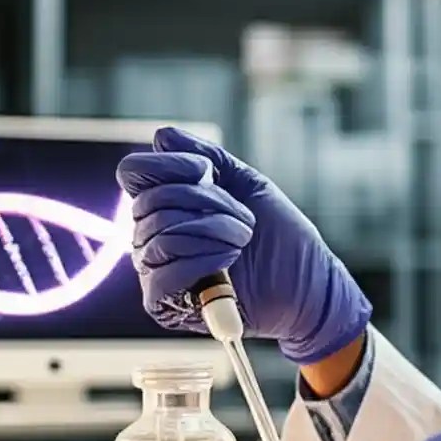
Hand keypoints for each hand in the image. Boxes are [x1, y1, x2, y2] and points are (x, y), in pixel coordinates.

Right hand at [115, 127, 370, 363]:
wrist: (307, 284)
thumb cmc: (281, 237)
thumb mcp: (248, 185)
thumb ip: (208, 157)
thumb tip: (163, 136)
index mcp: (169, 202)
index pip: (133, 174)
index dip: (166, 166)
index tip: (206, 171)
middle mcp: (153, 233)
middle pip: (148, 202)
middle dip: (205, 203)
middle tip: (246, 219)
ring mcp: (156, 269)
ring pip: (158, 236)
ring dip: (211, 232)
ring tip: (243, 240)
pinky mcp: (163, 304)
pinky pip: (161, 275)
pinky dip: (199, 262)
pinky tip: (228, 261)